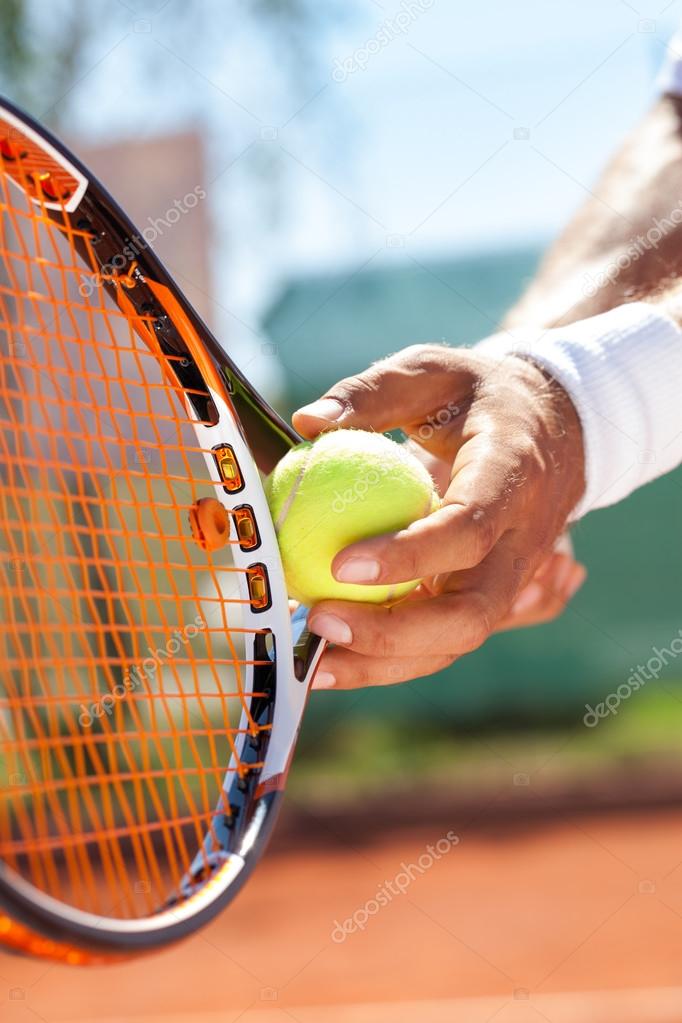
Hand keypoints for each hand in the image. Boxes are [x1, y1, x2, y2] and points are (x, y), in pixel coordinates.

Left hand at [292, 344, 585, 689]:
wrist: (555, 427)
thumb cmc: (480, 395)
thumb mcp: (433, 370)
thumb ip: (373, 392)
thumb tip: (306, 422)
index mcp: (513, 475)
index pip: (470, 528)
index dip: (411, 555)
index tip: (340, 562)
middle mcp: (522, 541)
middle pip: (472, 613)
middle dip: (395, 632)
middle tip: (320, 618)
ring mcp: (511, 578)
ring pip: (457, 641)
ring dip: (386, 663)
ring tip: (315, 663)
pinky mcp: (489, 596)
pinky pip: (443, 640)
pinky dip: (390, 659)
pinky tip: (332, 659)